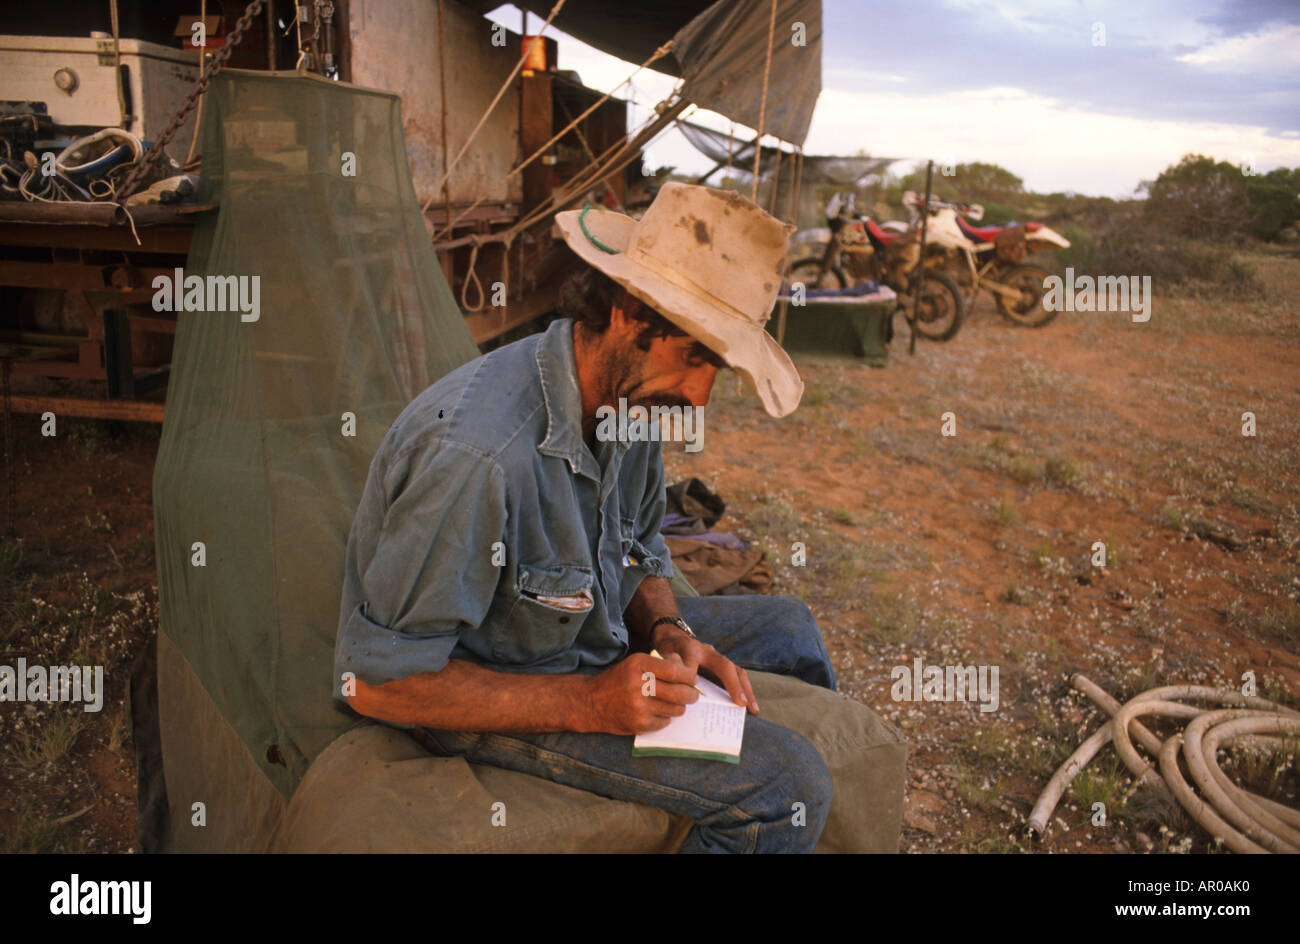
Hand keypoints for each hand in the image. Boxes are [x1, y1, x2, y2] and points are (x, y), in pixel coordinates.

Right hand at [583, 652, 699, 734]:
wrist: (591, 702)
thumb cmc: (618, 680)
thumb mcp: (635, 663)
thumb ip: (661, 663)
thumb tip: (688, 671)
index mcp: (639, 665)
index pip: (675, 671)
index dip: (689, 677)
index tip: (693, 680)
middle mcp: (639, 685)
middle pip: (679, 692)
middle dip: (692, 695)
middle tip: (693, 695)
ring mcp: (639, 706)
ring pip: (676, 709)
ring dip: (679, 707)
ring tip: (674, 703)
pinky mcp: (639, 724)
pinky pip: (665, 722)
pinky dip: (665, 718)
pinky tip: (657, 712)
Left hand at [652, 628, 758, 715]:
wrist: (672, 640)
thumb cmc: (668, 653)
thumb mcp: (665, 659)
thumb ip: (676, 670)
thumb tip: (691, 688)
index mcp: (697, 651)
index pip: (719, 667)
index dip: (728, 683)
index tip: (735, 700)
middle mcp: (712, 654)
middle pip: (732, 669)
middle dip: (741, 689)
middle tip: (748, 707)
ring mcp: (717, 661)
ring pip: (737, 673)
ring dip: (746, 691)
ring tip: (754, 710)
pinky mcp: (719, 669)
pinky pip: (734, 679)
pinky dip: (741, 692)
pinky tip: (745, 707)